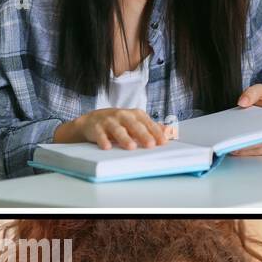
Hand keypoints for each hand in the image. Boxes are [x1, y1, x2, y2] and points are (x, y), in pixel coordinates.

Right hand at [54, 108, 172, 148]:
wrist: (91, 121)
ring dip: (124, 138)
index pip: (148, 123)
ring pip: (118, 129)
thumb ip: (151, 127)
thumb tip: (170, 132)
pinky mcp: (96, 128)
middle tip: (150, 145)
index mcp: (135, 114)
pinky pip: (100, 134)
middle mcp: (122, 115)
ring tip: (131, 147)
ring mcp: (109, 121)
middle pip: (134, 125)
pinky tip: (107, 147)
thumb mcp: (135, 122)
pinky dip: (103, 140)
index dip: (156, 132)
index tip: (163, 142)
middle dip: (143, 135)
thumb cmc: (118, 123)